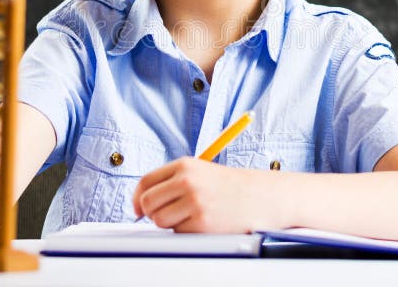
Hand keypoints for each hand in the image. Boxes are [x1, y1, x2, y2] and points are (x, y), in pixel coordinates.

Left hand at [131, 157, 276, 232]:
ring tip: (190, 216)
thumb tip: (142, 202)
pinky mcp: (201, 222)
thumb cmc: (228, 186)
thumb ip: (172, 181)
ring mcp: (194, 201)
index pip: (146, 181)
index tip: (138, 208)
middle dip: (151, 213)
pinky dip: (186, 231)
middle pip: (148, 202)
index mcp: (184, 165)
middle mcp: (187, 180)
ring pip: (160, 220)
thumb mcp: (200, 172)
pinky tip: (203, 222)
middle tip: (165, 215)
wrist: (260, 196)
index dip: (137, 197)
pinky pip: (178, 232)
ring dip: (170, 223)